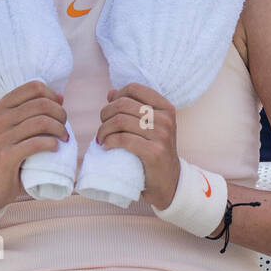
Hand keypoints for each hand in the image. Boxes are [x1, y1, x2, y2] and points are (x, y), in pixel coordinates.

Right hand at [0, 80, 67, 213]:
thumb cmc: (9, 151)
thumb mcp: (15, 126)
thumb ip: (32, 111)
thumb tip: (60, 97)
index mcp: (3, 106)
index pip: (35, 87)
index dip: (52, 96)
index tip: (59, 109)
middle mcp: (1, 118)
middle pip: (42, 104)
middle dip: (60, 114)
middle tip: (64, 127)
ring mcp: (2, 137)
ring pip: (42, 122)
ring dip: (60, 130)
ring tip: (63, 138)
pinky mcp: (7, 155)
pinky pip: (37, 143)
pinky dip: (52, 144)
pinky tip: (55, 148)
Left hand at [96, 83, 179, 210]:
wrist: (169, 181)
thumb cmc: (155, 151)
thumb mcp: (150, 126)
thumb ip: (133, 108)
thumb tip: (111, 92)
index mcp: (166, 107)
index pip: (134, 89)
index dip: (116, 97)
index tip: (110, 111)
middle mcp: (166, 118)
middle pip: (123, 104)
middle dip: (105, 114)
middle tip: (102, 127)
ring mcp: (161, 135)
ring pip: (120, 121)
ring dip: (104, 129)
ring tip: (101, 138)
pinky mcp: (154, 152)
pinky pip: (123, 139)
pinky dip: (109, 141)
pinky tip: (106, 146)